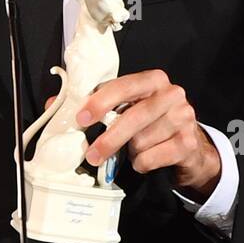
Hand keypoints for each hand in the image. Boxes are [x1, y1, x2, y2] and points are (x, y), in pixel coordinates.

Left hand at [71, 70, 220, 199]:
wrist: (187, 147)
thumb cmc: (149, 124)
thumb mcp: (126, 109)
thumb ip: (96, 104)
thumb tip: (54, 104)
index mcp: (152, 80)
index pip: (123, 86)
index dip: (100, 102)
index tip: (82, 118)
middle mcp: (172, 94)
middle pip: (133, 117)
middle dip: (109, 139)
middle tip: (91, 155)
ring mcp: (184, 117)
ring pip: (142, 140)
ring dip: (130, 151)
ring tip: (133, 150)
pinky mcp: (189, 142)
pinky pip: (154, 157)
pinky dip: (143, 163)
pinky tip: (145, 160)